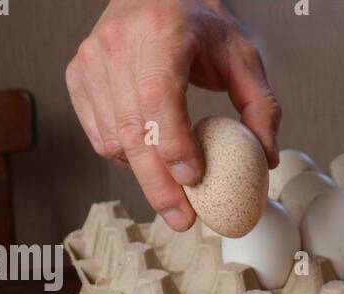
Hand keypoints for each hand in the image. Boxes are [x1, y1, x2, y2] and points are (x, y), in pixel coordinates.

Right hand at [66, 0, 280, 230]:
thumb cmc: (197, 24)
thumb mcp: (242, 55)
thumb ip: (260, 105)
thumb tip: (265, 158)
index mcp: (161, 33)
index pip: (159, 95)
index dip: (173, 142)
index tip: (193, 177)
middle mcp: (117, 44)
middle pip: (133, 129)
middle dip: (158, 183)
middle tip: (183, 219)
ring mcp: (91, 61)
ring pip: (113, 139)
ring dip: (144, 174)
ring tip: (174, 192)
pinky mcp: (78, 77)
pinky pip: (100, 135)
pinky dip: (125, 158)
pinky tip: (150, 161)